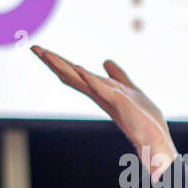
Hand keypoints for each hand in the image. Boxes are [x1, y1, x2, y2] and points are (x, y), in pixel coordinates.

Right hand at [31, 44, 178, 177]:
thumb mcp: (128, 88)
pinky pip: (100, 88)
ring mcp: (106, 98)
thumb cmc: (142, 117)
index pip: (74, 73)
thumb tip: (106, 61)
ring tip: (45, 53)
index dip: (58, 61)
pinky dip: (88, 77)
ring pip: (78, 79)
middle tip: (33, 47)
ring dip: (61, 65)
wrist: (155, 139)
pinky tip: (77, 67)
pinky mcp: (117, 102)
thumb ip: (118, 75)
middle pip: (70, 75)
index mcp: (99, 90)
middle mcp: (98, 94)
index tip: (40, 49)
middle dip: (52, 61)